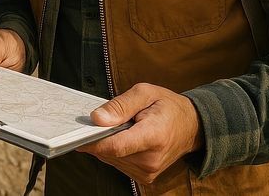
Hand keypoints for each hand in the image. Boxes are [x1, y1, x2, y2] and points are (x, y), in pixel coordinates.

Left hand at [77, 83, 202, 183]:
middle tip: (107, 119)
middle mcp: (151, 159)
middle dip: (101, 136)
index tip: (78, 133)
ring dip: (109, 143)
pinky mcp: (145, 177)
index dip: (93, 141)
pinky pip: (118, 163)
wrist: (191, 126)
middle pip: (110, 152)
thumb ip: (120, 105)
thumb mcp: (145, 93)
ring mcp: (148, 171)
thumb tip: (97, 119)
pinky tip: (125, 137)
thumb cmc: (167, 106)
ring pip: (111, 159)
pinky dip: (115, 150)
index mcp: (153, 136)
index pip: (116, 146)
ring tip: (124, 127)